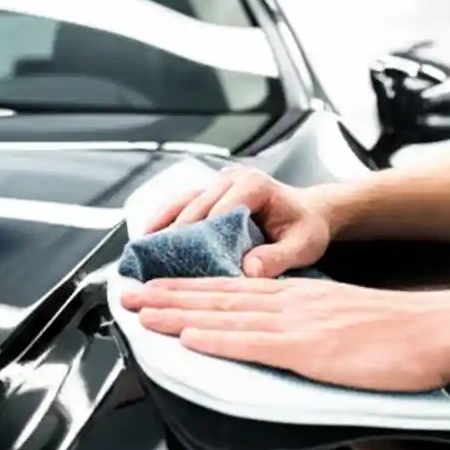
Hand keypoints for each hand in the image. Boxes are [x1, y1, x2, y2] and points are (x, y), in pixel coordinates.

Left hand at [120, 276, 449, 391]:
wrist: (434, 330)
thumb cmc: (398, 333)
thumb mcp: (344, 321)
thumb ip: (310, 330)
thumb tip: (287, 342)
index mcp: (297, 297)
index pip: (232, 290)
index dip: (188, 290)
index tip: (157, 289)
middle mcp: (289, 303)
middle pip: (216, 296)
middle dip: (167, 295)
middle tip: (127, 294)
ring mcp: (296, 324)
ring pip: (224, 314)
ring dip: (176, 313)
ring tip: (140, 312)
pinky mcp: (308, 348)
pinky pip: (252, 343)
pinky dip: (216, 339)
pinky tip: (188, 339)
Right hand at [144, 165, 332, 277]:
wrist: (309, 213)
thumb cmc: (306, 227)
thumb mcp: (302, 245)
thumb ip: (278, 257)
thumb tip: (248, 271)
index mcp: (254, 185)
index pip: (219, 211)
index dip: (200, 237)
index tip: (183, 262)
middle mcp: (231, 179)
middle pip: (195, 208)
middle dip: (176, 236)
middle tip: (156, 264)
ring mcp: (217, 183)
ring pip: (181, 202)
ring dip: (162, 226)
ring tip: (141, 251)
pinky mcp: (208, 192)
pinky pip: (180, 204)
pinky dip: (164, 220)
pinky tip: (148, 238)